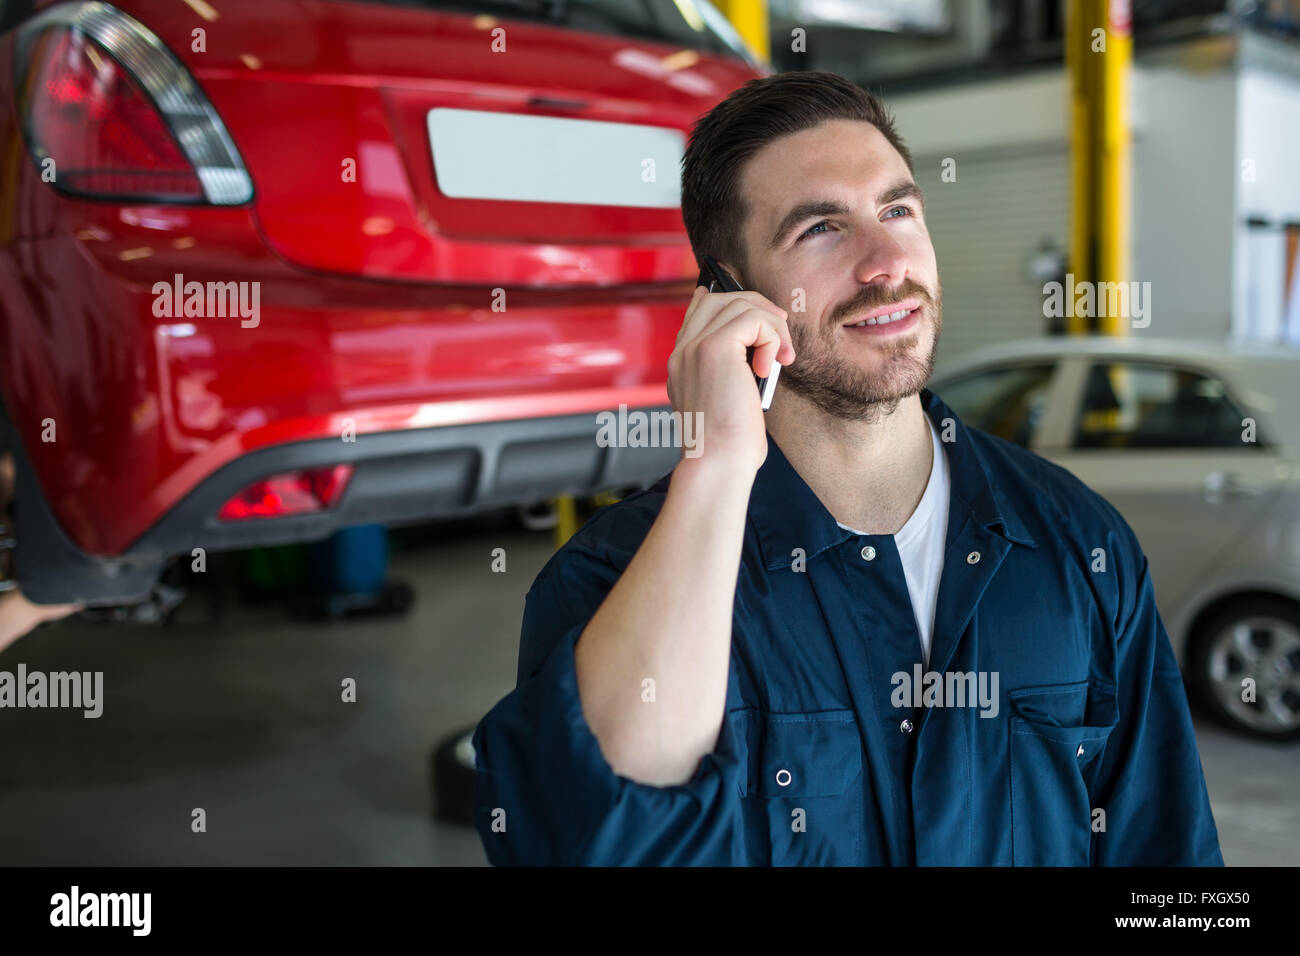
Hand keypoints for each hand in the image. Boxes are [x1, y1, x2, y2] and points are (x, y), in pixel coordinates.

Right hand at [666, 286, 794, 476]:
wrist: (718, 463)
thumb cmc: (728, 445)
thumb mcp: (726, 400)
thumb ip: (730, 372)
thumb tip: (758, 353)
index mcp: (681, 363)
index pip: (700, 310)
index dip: (733, 304)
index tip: (762, 317)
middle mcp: (682, 351)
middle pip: (720, 299)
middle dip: (758, 310)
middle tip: (780, 340)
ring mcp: (694, 346)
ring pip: (741, 305)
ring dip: (773, 327)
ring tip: (780, 359)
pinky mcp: (715, 347)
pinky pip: (754, 318)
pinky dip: (773, 337)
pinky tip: (772, 365)